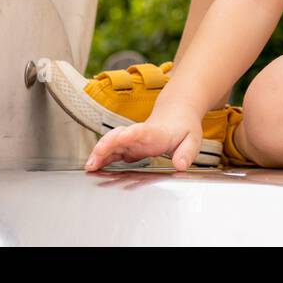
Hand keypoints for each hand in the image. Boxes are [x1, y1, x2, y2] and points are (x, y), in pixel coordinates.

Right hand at [84, 102, 205, 172]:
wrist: (176, 115)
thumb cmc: (184, 128)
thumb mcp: (193, 140)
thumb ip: (187, 153)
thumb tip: (180, 165)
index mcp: (156, 133)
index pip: (141, 132)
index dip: (130, 135)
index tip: (121, 138)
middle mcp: (140, 134)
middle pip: (120, 136)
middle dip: (106, 145)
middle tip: (96, 157)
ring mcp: (132, 139)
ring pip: (112, 142)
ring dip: (99, 153)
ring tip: (90, 166)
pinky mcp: (127, 146)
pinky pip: (112, 151)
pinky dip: (101, 158)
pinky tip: (92, 167)